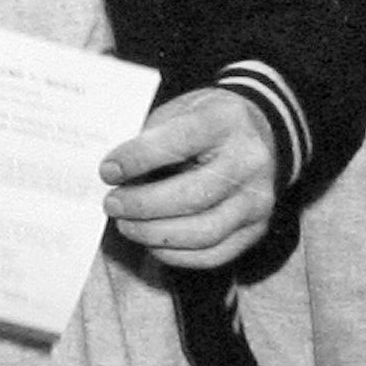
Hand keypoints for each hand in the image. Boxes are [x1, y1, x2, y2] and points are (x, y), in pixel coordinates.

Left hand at [101, 87, 277, 268]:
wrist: (254, 132)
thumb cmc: (204, 122)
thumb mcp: (178, 111)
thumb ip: (150, 140)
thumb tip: (116, 178)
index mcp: (226, 120)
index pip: (181, 141)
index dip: (139, 158)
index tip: (107, 171)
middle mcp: (249, 161)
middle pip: (193, 195)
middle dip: (143, 205)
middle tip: (112, 204)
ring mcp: (257, 199)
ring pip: (203, 232)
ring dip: (154, 234)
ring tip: (126, 225)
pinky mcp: (256, 228)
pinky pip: (213, 254)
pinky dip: (175, 255)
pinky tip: (152, 242)